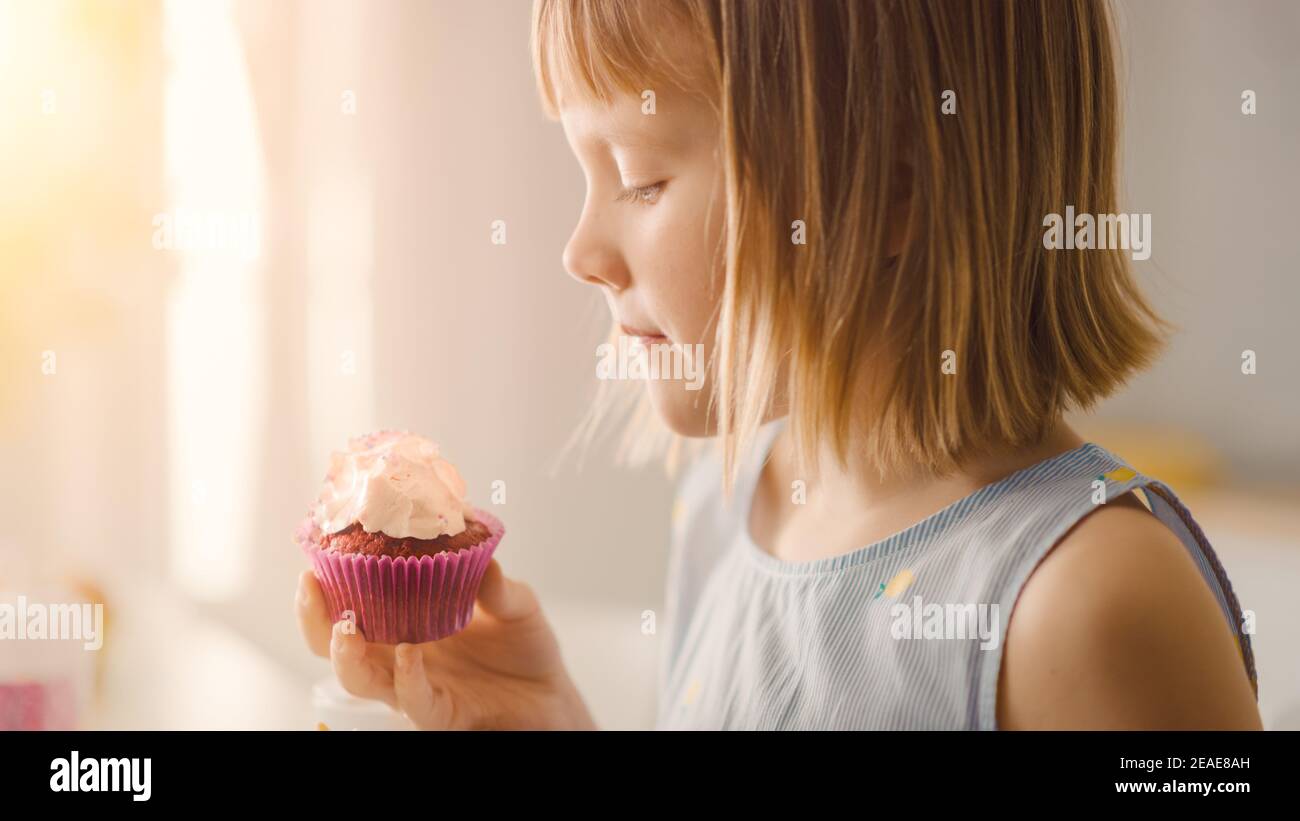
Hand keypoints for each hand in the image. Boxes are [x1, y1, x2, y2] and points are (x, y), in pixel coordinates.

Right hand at [296, 560, 596, 729]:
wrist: (550, 693)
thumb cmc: (522, 645)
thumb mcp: (514, 602)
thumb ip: (495, 582)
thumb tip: (478, 548)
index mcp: (406, 618)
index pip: (352, 598)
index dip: (328, 577)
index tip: (316, 548)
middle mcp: (398, 653)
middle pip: (333, 641)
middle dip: (313, 617)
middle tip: (310, 584)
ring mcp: (414, 685)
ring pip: (359, 678)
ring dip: (345, 654)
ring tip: (346, 628)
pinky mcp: (439, 712)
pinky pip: (413, 700)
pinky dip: (406, 677)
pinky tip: (409, 653)